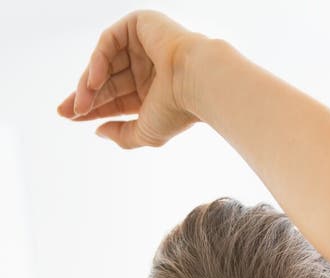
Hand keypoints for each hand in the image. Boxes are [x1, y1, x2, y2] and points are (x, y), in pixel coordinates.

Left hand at [55, 10, 204, 148]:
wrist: (196, 82)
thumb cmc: (177, 111)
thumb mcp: (145, 132)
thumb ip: (121, 135)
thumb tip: (98, 131)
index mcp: (151, 92)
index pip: (114, 98)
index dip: (93, 108)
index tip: (71, 118)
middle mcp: (146, 68)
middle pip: (106, 81)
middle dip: (85, 97)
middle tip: (66, 112)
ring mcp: (141, 45)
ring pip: (104, 62)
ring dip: (89, 84)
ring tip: (81, 104)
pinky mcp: (139, 25)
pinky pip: (108, 41)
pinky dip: (97, 60)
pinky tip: (93, 82)